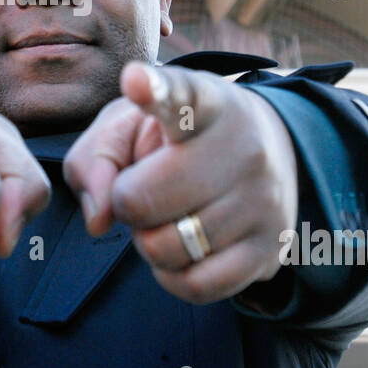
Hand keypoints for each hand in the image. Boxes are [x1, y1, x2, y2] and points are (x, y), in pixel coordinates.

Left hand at [63, 62, 298, 304]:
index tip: (136, 82)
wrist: (264, 147)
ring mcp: (264, 198)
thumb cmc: (178, 138)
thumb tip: (101, 219)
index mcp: (205, 102)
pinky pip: (199, 285)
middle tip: (142, 191)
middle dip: (127, 203)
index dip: (155, 91)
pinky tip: (181, 251)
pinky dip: (174, 277)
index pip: (180, 96)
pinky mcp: (272, 246)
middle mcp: (243, 146)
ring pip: (169, 247)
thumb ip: (95, 158)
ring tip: (168, 217)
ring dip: (150, 242)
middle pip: (146, 198)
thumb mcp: (129, 125)